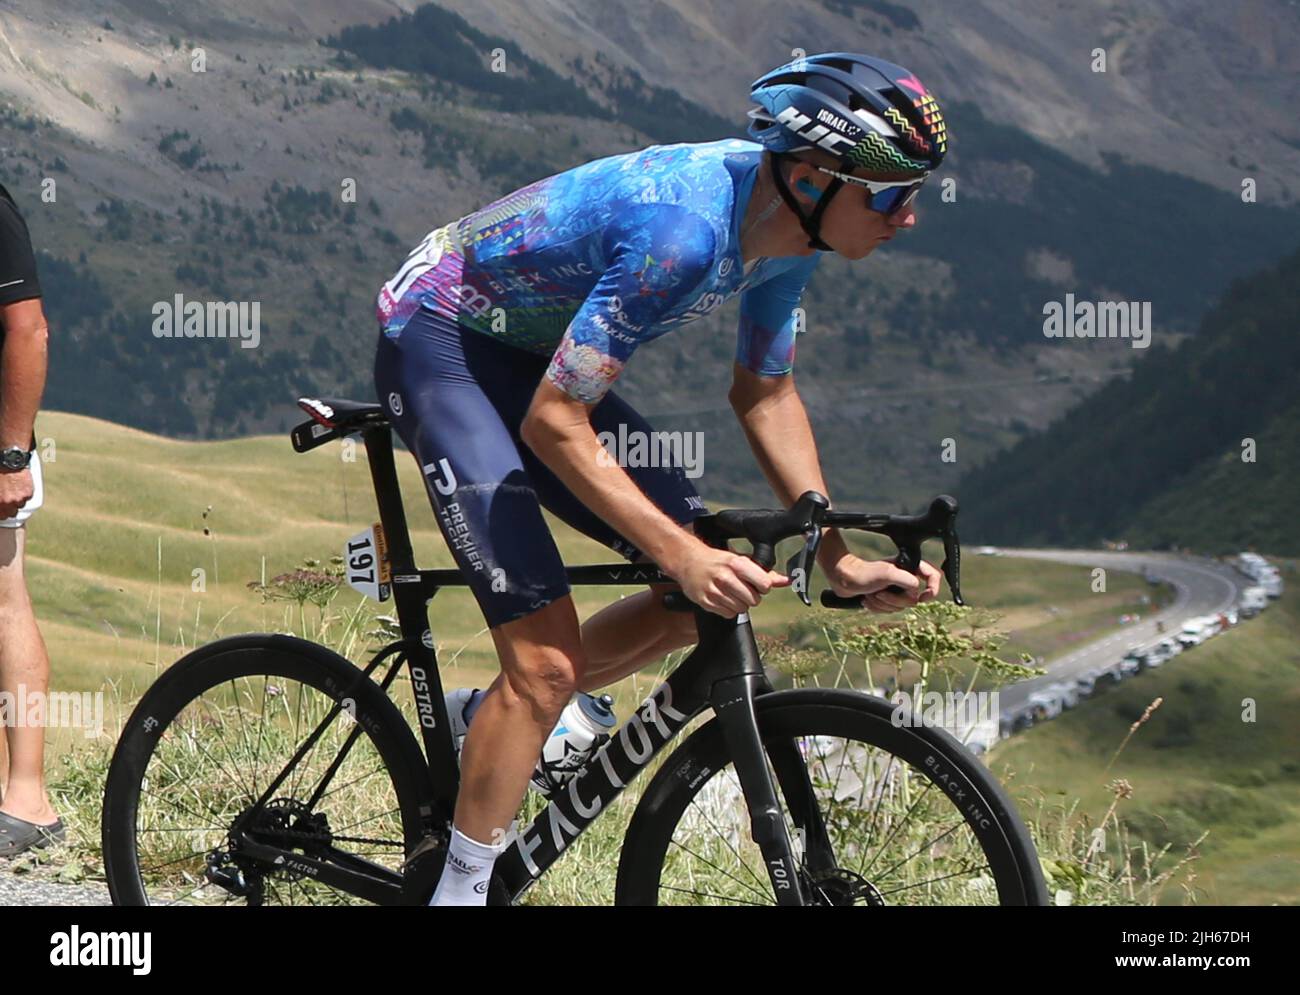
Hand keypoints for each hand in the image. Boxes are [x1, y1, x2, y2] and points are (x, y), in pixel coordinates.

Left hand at [0, 469, 32, 519]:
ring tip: (14, 491)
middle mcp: (7, 503)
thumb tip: (0, 502)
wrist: (9, 461)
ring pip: (20, 506)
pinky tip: (20, 485)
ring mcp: (18, 499)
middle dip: (9, 508)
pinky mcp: (27, 493)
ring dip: (17, 501)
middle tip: (8, 500)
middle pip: (11, 513)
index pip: (1, 516)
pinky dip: (24, 493)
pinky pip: (27, 498)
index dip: (1, 512)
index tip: (2, 508)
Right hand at [666, 542, 789, 617]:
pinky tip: (722, 598)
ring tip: (730, 592)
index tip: (757, 583)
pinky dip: (728, 609)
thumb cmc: (716, 560)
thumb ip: (764, 572)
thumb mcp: (740, 560)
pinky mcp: (706, 602)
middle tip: (741, 588)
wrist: (688, 561)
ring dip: (739, 603)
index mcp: (736, 564)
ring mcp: (714, 591)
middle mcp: (725, 577)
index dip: (763, 586)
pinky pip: (728, 614)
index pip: (764, 585)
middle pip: (754, 600)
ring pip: (741, 609)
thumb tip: (786, 581)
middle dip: (751, 597)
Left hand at [826, 554, 940, 611]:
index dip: (934, 588)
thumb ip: (906, 579)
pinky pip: (889, 611)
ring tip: (870, 595)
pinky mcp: (885, 598)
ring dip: (883, 605)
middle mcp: (904, 579)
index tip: (924, 597)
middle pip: (913, 599)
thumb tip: (916, 590)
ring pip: (900, 607)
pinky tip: (867, 600)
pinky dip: (877, 609)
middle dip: (894, 600)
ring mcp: (895, 589)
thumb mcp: (888, 573)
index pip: (932, 576)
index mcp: (909, 569)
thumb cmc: (863, 573)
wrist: (842, 579)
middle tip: (879, 592)